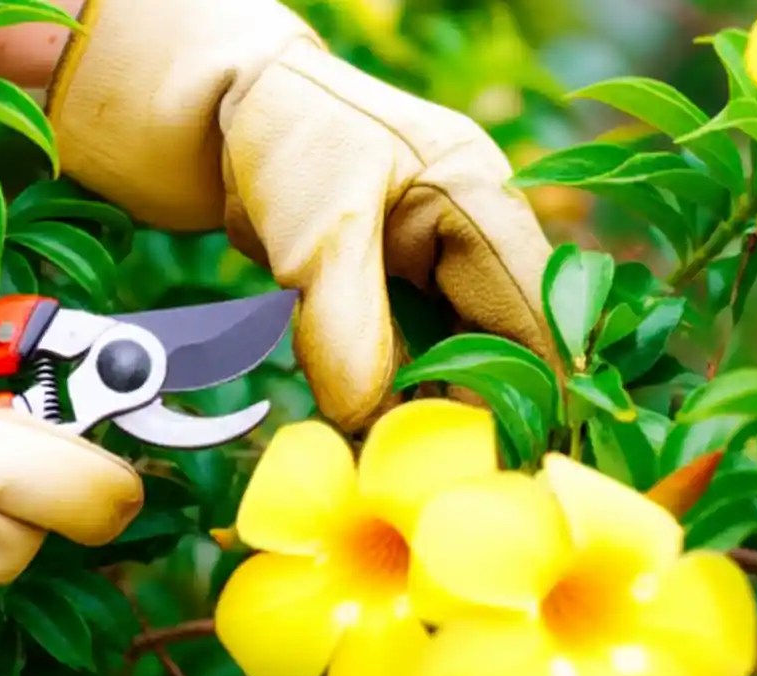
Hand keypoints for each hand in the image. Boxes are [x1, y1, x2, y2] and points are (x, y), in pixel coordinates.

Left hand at [46, 0, 556, 430]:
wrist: (225, 111)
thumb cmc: (284, 140)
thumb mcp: (319, 230)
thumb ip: (347, 324)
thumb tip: (367, 422)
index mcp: (481, 200)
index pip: (531, 312)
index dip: (527, 390)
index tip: (501, 461)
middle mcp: (473, 235)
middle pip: (504, 341)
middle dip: (479, 410)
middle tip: (449, 483)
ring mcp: (436, 264)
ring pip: (459, 355)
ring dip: (435, 408)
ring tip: (413, 471)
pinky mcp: (397, 288)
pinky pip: (414, 353)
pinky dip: (397, 393)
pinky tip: (380, 434)